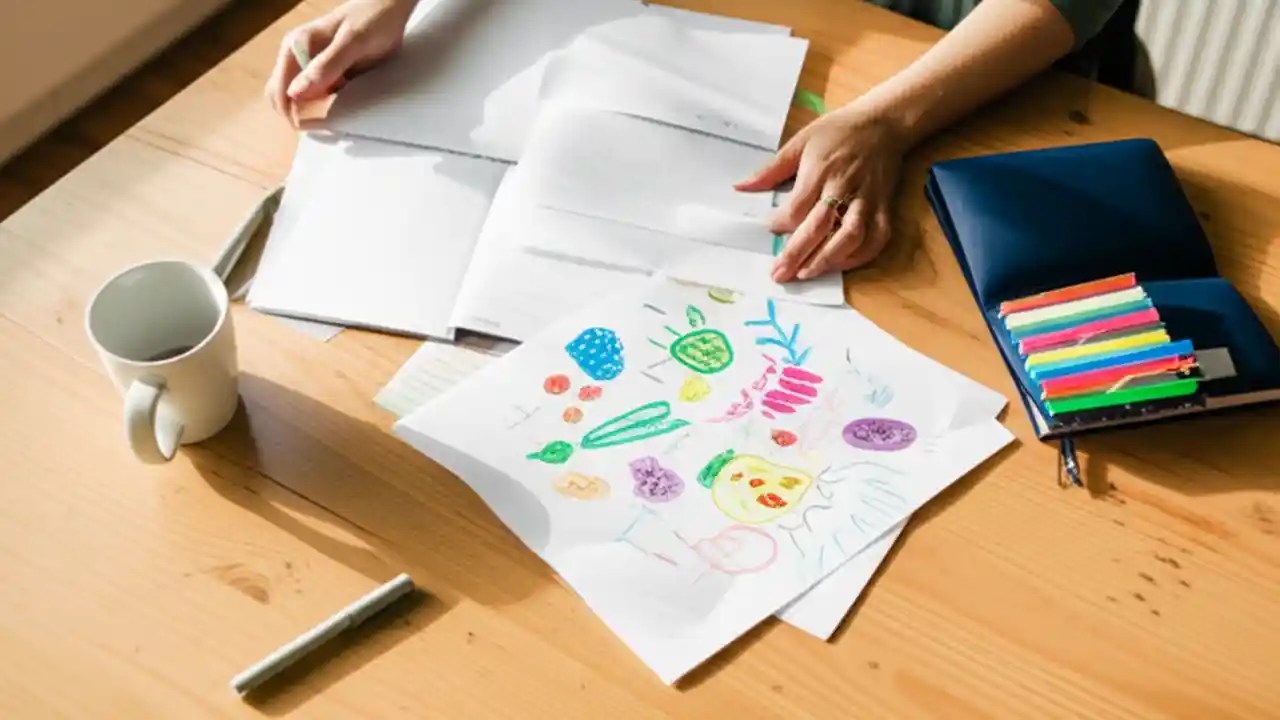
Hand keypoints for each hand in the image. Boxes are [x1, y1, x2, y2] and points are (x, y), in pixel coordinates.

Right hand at [265, 0, 415, 121]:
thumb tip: (295, 94)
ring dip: (308, 111)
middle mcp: (296, 55)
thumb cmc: (372, 20)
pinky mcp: (323, 69)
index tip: (311, 126)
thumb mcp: (352, 44)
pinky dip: (321, 105)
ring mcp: (308, 63)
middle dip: (296, 114)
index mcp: (295, 47)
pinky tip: (338, 105)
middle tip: (322, 124)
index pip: (280, 91)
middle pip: (281, 95)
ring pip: (296, 96)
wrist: (388, 7)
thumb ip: (326, 66)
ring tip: (332, 115)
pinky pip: (314, 93)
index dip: (292, 113)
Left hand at [735, 102, 906, 281]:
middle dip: (797, 254)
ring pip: (850, 236)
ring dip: (828, 259)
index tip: (770, 230)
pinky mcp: (884, 207)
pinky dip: (859, 256)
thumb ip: (771, 170)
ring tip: (806, 274)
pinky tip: (840, 264)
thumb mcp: (800, 142)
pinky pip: (876, 238)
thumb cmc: (838, 131)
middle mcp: (844, 187)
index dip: (782, 223)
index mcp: (821, 170)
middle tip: (779, 274)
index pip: (798, 207)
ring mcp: (867, 199)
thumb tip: (741, 187)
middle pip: (820, 227)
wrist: (883, 123)